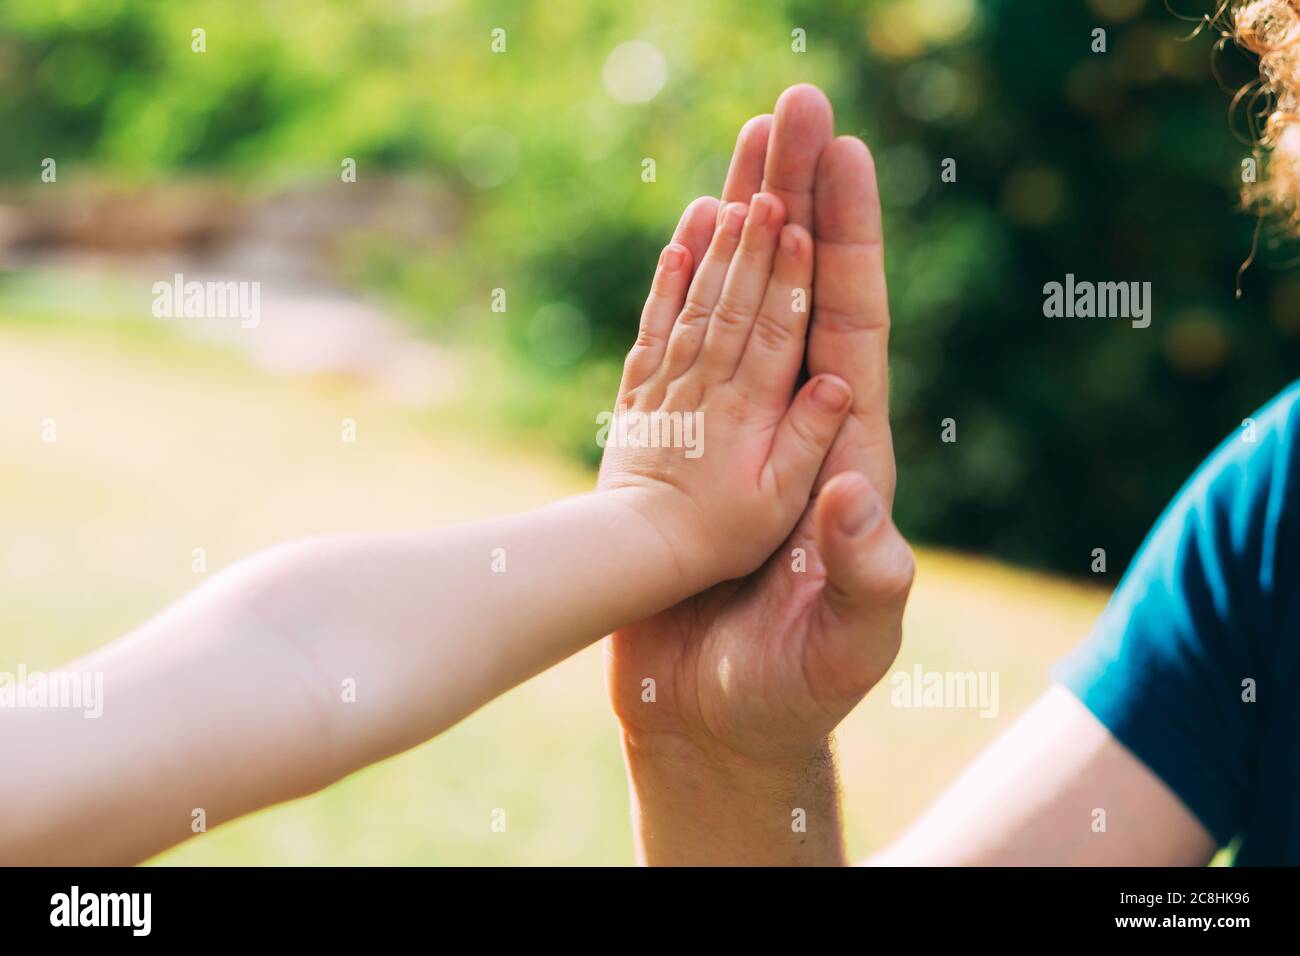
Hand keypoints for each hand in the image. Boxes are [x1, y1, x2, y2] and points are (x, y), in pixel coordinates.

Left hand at [598, 190, 853, 589]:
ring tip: (735, 187)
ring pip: (700, 300)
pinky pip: (657, 323)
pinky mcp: (645, 384)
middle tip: (771, 175)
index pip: (777, 329)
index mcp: (752, 408)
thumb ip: (806, 440)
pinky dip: (667, 280)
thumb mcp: (775, 502)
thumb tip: (838, 381)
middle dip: (757, 234)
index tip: (800, 222)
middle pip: (739, 296)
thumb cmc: (721, 535)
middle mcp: (712, 381)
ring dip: (718, 243)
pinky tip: (680, 239)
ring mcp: (674, 378)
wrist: (638, 550)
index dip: (790, 276)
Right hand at [605, 86, 914, 862]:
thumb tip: (858, 492)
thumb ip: (870, 579)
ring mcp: (749, 435)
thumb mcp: (850, 644)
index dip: (849, 241)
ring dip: (748, 227)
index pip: (854, 326)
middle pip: (807, 292)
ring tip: (738, 147)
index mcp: (849, 456)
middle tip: (789, 106)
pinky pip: (695, 351)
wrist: (719, 721)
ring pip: (751, 308)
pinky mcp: (698, 451)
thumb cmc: (791, 693)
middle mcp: (804, 430)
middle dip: (800, 198)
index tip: (840, 154)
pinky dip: (691, 292)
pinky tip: (686, 243)